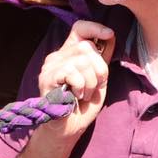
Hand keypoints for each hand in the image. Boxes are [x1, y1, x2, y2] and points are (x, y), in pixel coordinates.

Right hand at [37, 19, 114, 142]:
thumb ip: (102, 58)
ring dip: (91, 82)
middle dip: (99, 69)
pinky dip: (81, 87)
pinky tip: (76, 96)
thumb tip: (110, 35)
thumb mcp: (98, 79)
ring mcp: (50, 66)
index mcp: (68, 54)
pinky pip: (74, 73)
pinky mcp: (47, 78)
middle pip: (86, 46)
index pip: (79, 28)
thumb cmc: (82, 105)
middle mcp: (57, 56)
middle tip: (93, 87)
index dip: (95, 28)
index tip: (109, 35)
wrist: (67, 129)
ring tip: (84, 94)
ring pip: (83, 60)